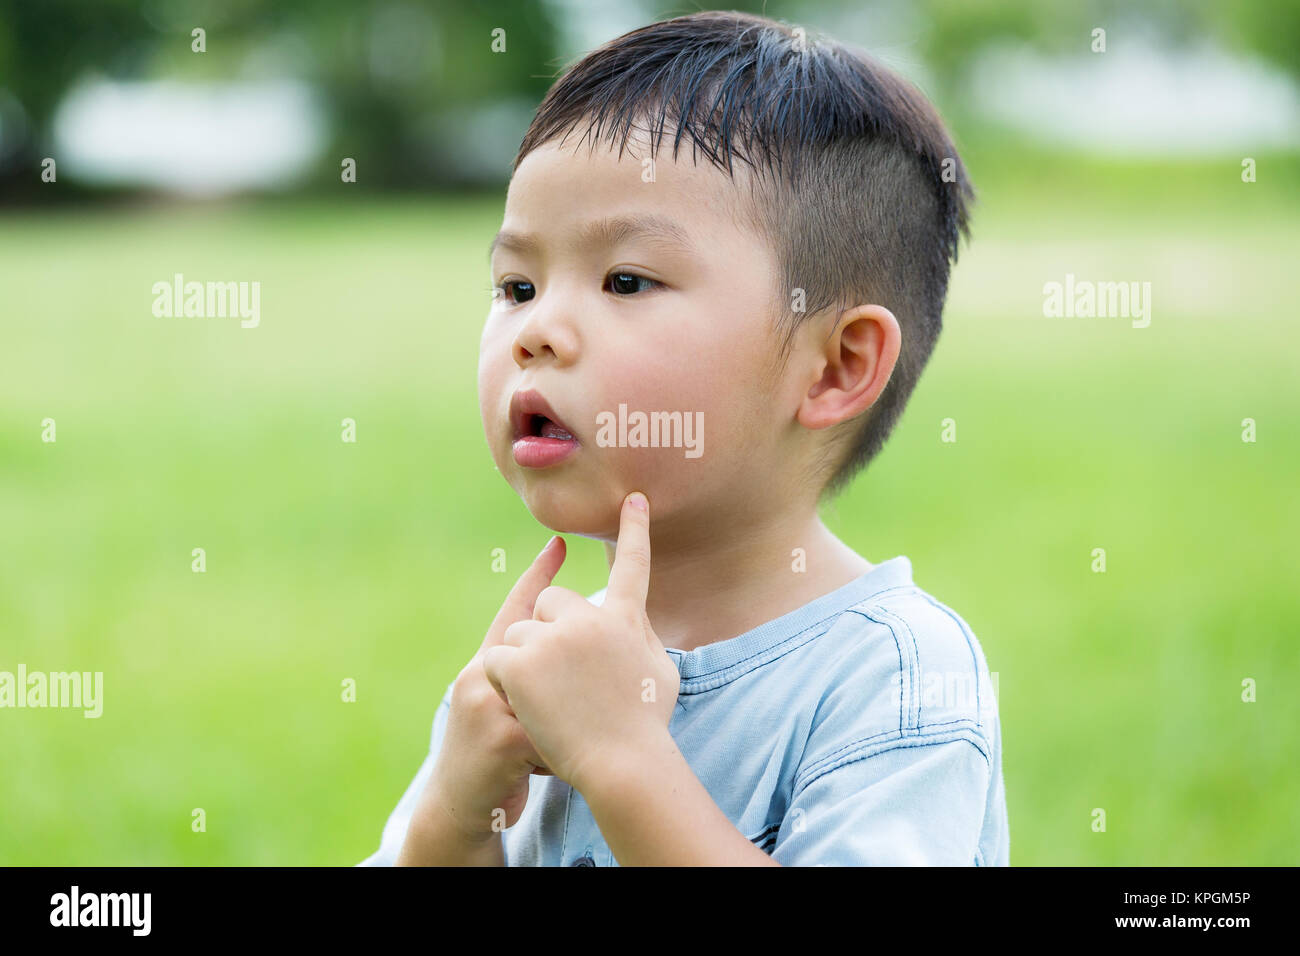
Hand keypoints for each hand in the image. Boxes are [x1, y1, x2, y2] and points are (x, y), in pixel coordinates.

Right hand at [413, 535, 565, 842]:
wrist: (458, 804)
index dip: (539, 576)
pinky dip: (557, 755)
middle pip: (542, 653)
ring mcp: (487, 703)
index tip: (560, 541)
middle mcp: (481, 673)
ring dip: (564, 728)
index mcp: (490, 662)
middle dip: (567, 688)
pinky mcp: (501, 737)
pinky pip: (552, 734)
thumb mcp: (510, 705)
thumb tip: (576, 645)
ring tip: (553, 752)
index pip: (517, 610)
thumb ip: (533, 676)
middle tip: (567, 721)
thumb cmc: (496, 752)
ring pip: (554, 697)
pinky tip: (542, 771)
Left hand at [482, 492, 679, 794]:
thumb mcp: (660, 674)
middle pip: (551, 602)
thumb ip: (642, 635)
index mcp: (624, 619)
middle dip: (548, 631)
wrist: (622, 765)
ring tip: (551, 703)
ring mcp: (552, 638)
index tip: (633, 498)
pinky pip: (498, 657)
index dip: (634, 531)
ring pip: (520, 631)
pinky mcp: (520, 662)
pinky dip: (504, 683)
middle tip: (562, 680)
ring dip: (525, 662)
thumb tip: (631, 610)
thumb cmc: (645, 727)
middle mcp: (588, 619)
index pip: (632, 566)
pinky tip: (529, 708)